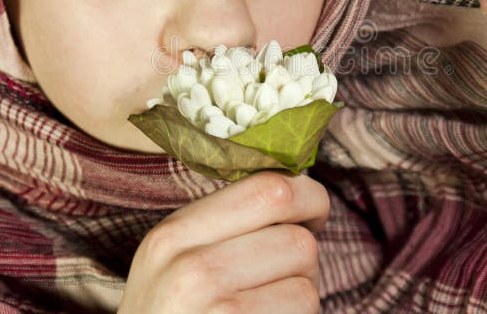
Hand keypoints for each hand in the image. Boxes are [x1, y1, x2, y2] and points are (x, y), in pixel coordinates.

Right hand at [118, 171, 328, 312]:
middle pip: (298, 238)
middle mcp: (189, 268)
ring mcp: (214, 311)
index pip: (270, 188)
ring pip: (307, 283)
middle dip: (307, 255)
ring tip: (265, 308)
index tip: (312, 214)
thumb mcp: (176, 260)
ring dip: (301, 296)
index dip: (309, 197)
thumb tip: (298, 186)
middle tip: (288, 270)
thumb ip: (225, 221)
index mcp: (174, 233)